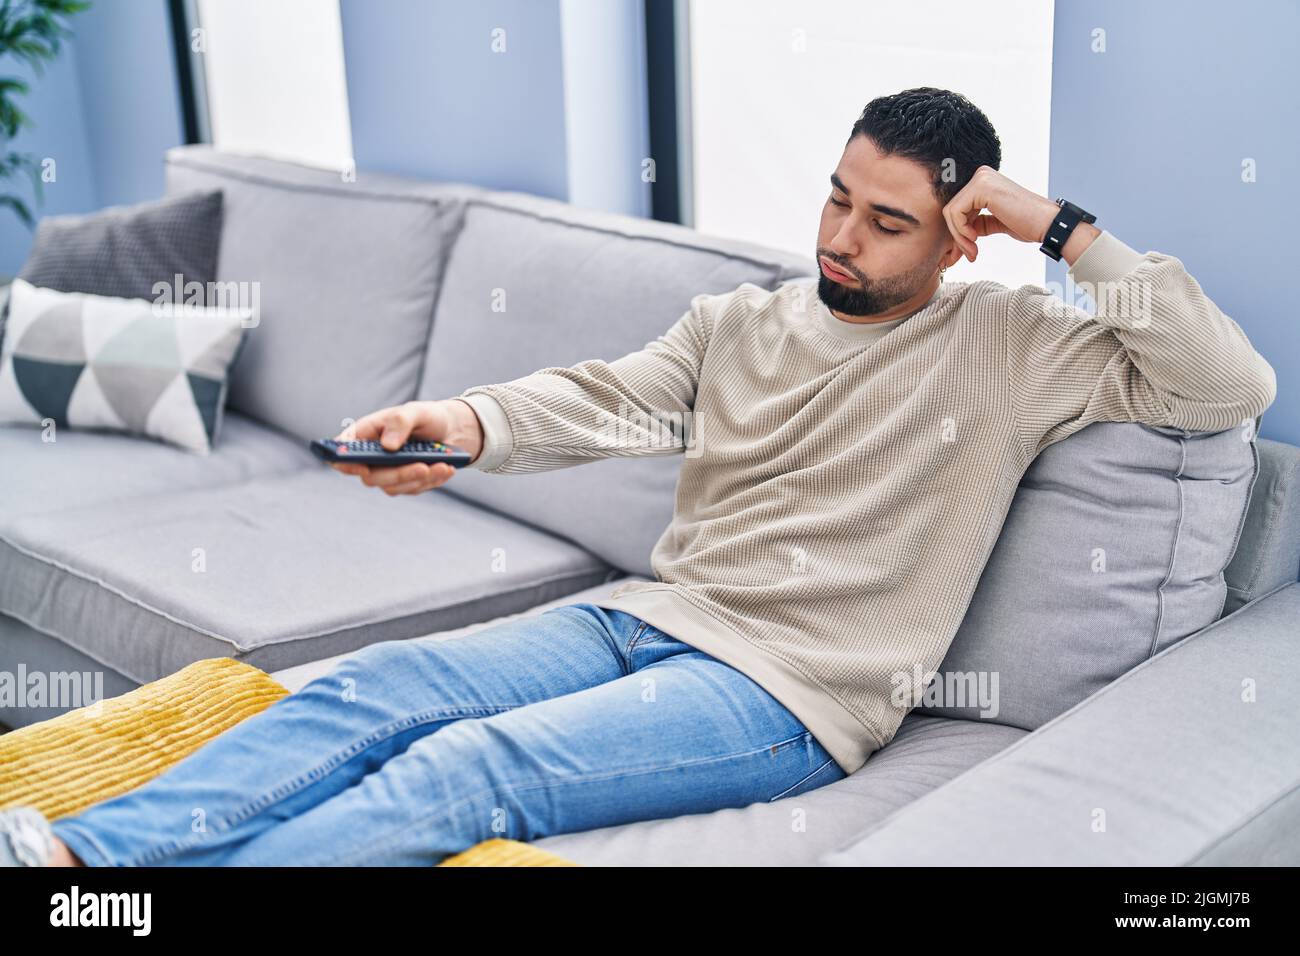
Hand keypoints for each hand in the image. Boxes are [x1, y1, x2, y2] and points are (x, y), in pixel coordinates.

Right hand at [330, 399, 483, 495]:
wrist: (449, 429)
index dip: (345, 462)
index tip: (362, 466)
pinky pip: (413, 489)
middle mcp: (371, 457)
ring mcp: (386, 473)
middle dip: (399, 474)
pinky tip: (446, 469)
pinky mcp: (404, 483)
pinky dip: (431, 481)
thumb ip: (400, 422)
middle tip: (422, 467)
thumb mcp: (415, 412)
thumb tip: (387, 446)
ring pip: (393, 487)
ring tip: (443, 465)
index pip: (342, 452)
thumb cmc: (425, 417)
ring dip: (419, 478)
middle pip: (370, 477)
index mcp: (364, 435)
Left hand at [941, 166, 1063, 262]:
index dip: (957, 232)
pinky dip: (961, 231)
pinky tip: (976, 238)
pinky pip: (955, 212)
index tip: (966, 252)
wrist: (1046, 224)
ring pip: (950, 212)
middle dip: (957, 237)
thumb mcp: (994, 222)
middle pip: (950, 210)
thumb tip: (954, 235)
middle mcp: (980, 175)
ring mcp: (981, 178)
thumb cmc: (1026, 224)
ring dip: (959, 237)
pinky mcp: (981, 187)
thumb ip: (975, 223)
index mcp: (983, 181)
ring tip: (973, 251)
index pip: (957, 207)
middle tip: (969, 255)